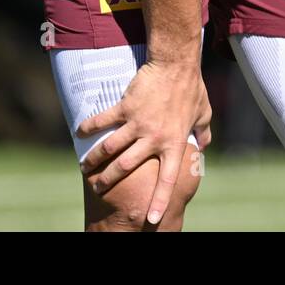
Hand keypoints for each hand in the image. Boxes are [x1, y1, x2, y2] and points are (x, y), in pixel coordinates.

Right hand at [76, 59, 211, 224]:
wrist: (175, 64)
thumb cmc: (191, 89)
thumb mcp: (203, 113)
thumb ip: (203, 133)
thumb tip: (205, 146)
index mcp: (174, 143)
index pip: (167, 179)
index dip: (159, 200)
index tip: (151, 219)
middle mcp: (154, 137)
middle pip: (125, 167)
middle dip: (108, 182)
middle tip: (99, 189)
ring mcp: (138, 123)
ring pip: (109, 148)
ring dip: (93, 160)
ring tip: (84, 167)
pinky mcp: (125, 107)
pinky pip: (102, 121)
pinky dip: (88, 128)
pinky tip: (79, 133)